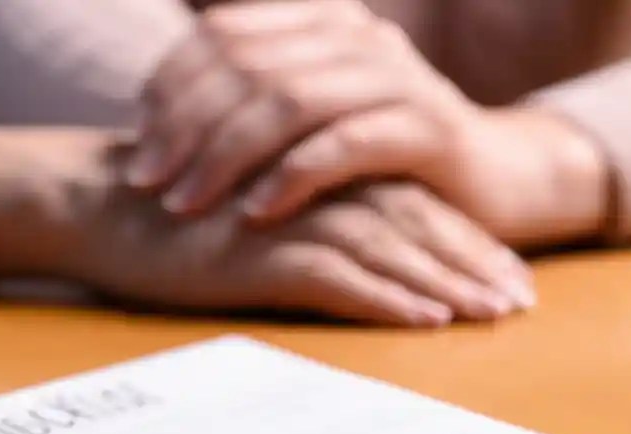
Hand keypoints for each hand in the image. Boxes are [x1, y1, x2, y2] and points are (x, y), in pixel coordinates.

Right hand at [53, 139, 535, 323]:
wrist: (103, 208)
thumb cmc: (175, 216)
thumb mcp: (256, 209)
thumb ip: (308, 216)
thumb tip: (360, 255)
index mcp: (320, 174)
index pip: (412, 203)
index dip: (465, 239)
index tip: (507, 273)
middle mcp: (316, 188)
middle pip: (418, 223)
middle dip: (475, 263)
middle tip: (521, 301)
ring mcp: (289, 219)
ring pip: (391, 249)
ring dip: (448, 282)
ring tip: (492, 313)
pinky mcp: (259, 253)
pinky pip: (339, 279)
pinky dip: (387, 299)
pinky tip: (427, 320)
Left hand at [126, 0, 608, 244]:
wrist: (492, 180)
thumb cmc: (384, 159)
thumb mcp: (314, 122)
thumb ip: (255, 104)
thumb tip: (158, 116)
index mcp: (322, 24)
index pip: (224, 36)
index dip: (172, 84)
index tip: (138, 139)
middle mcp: (358, 38)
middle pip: (248, 68)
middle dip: (187, 126)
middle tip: (148, 180)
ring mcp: (396, 79)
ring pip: (290, 103)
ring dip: (227, 156)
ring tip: (187, 203)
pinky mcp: (426, 130)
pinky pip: (346, 145)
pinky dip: (293, 177)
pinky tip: (256, 213)